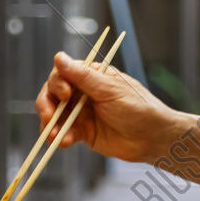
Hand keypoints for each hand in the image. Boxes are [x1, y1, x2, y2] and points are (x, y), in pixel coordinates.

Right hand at [36, 51, 176, 162]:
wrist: (152, 138)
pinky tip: (65, 143)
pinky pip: (64, 133)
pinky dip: (61, 137)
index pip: (62, 74)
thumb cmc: (137, 107)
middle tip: (49, 118)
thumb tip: (58, 57)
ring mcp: (81, 113)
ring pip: (55, 116)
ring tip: (55, 137)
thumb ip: (82, 77)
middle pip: (53, 95)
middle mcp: (82, 93)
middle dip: (47, 106)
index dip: (57, 83)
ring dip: (51, 126)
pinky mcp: (83, 132)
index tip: (65, 95)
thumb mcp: (109, 90)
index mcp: (90, 76)